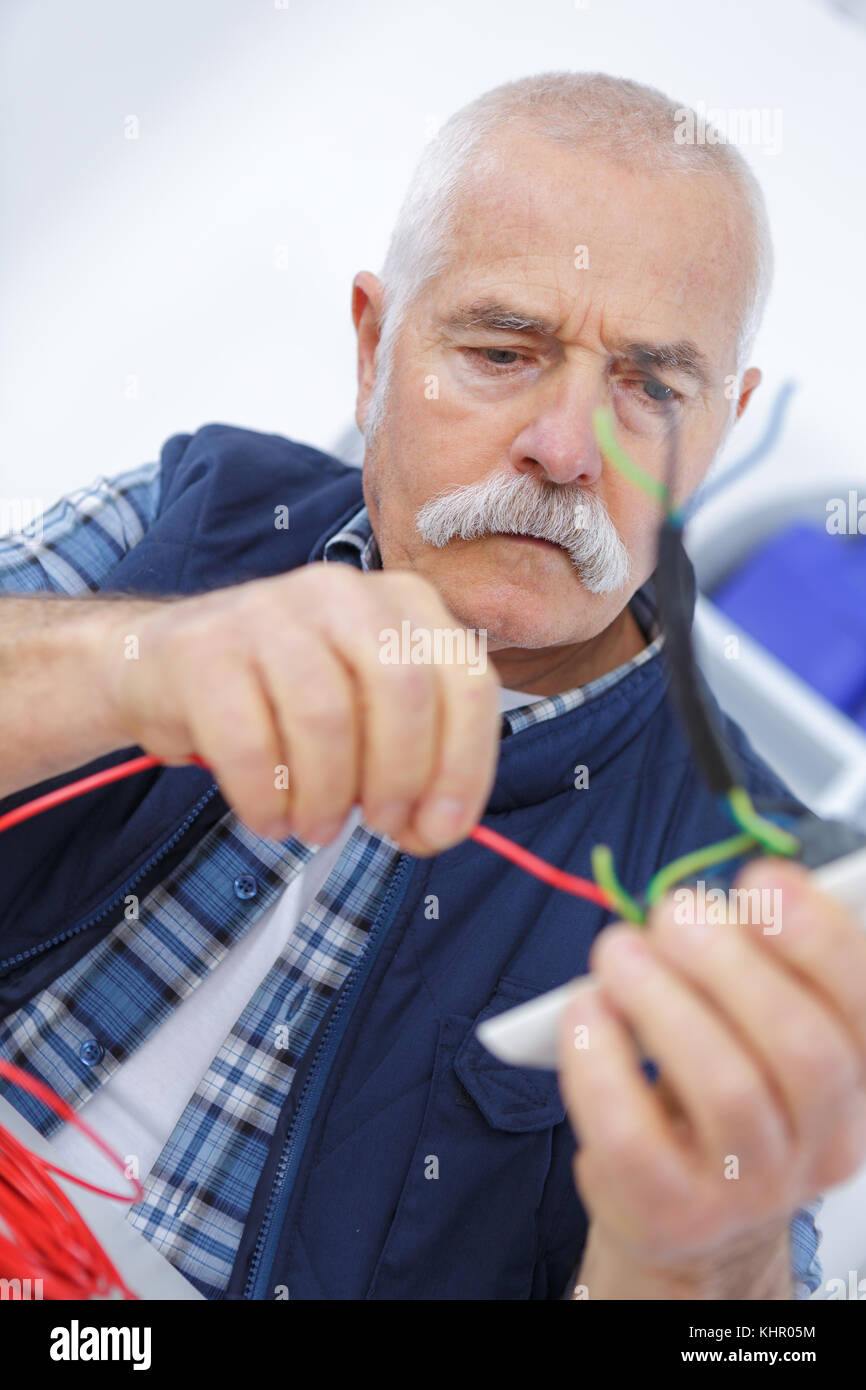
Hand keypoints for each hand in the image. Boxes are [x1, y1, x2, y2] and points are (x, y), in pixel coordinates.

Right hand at [99, 563, 499, 851]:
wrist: (160, 664)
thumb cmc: (282, 697)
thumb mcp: (367, 712)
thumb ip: (419, 760)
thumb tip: (440, 826)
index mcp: (403, 603)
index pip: (468, 683)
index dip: (465, 768)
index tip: (440, 827)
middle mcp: (342, 592)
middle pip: (405, 693)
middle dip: (399, 780)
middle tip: (376, 824)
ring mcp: (268, 611)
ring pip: (327, 719)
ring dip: (328, 798)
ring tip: (316, 825)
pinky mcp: (204, 649)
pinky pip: (251, 744)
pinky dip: (266, 801)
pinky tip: (269, 816)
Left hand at [557, 857, 865, 1296]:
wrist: (681, 1217)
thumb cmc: (710, 1098)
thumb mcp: (747, 1030)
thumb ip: (747, 966)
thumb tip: (710, 898)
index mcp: (852, 1081)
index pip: (864, 1010)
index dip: (820, 938)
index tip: (761, 879)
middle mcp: (818, 1141)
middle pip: (804, 1051)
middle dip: (735, 965)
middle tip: (675, 910)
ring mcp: (748, 1187)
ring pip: (727, 1089)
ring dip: (665, 1002)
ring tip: (618, 951)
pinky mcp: (670, 1212)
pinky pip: (634, 1135)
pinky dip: (601, 1062)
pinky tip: (583, 1014)